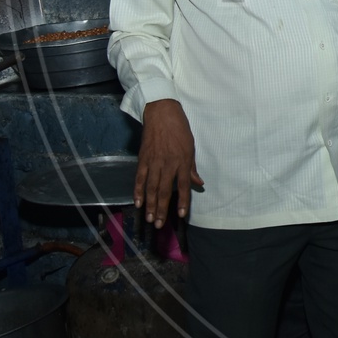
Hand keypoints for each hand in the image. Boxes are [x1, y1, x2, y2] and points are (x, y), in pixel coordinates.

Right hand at [133, 99, 202, 227]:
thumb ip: (192, 167)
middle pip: (165, 191)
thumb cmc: (179, 129)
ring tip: (150, 218)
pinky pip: (140, 178)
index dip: (183, 202)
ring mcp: (154, 162)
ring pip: (151, 188)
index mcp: (183, 161)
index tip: (182, 215)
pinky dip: (138, 191)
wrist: (161, 113)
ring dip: (150, 205)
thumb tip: (199, 183)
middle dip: (162, 209)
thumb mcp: (191, 147)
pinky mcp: (143, 159)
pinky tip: (138, 202)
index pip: (183, 186)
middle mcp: (168, 164)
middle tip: (159, 224)